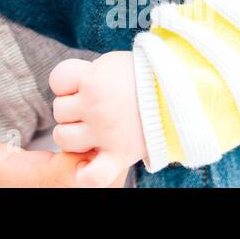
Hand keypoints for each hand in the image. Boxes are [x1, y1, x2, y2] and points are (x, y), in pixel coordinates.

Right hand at [0, 53, 129, 187]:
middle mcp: (15, 189)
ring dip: (95, 168)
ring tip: (106, 133)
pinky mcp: (22, 188)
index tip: (96, 133)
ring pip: (74, 189)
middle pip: (75, 187)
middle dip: (102, 165)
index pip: (51, 175)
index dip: (82, 160)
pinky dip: (83, 171)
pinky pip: (61, 185)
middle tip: (113, 127)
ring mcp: (20, 191)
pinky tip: (90, 147)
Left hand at [49, 51, 147, 186]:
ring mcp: (106, 133)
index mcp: (94, 80)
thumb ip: (89, 74)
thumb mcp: (113, 64)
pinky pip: (94, 174)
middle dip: (72, 107)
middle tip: (94, 106)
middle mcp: (96, 106)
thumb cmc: (145, 76)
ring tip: (92, 128)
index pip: (58, 80)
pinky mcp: (120, 154)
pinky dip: (87, 175)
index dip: (67, 82)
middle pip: (59, 110)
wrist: (181, 93)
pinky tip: (85, 167)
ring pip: (63, 137)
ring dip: (73, 134)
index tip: (83, 83)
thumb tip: (73, 87)